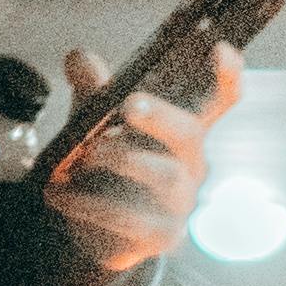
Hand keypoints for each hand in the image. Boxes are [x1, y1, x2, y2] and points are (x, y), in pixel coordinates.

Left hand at [43, 41, 234, 274]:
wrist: (95, 231)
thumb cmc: (106, 167)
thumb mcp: (95, 123)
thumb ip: (91, 91)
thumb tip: (80, 57)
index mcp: (182, 127)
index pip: (218, 99)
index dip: (226, 75)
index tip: (221, 50)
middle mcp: (190, 162)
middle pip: (190, 132)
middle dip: (162, 116)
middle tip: (130, 104)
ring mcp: (180, 201)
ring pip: (166, 177)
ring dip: (125, 158)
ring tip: (87, 151)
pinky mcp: (161, 236)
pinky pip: (131, 219)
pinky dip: (90, 203)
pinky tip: (59, 193)